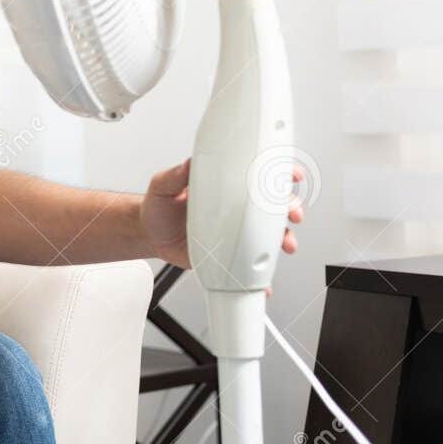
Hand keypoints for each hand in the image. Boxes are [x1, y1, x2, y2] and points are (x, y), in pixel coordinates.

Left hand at [139, 158, 304, 293]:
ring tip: (286, 244)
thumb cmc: (159, 208)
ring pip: (268, 235)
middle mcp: (235, 209)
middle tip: (292, 212)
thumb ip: (175, 176)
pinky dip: (261, 274)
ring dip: (284, 239)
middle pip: (271, 206)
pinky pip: (250, 264)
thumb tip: (188, 163)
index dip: (278, 173)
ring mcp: (235, 233)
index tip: (291, 174)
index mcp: (224, 187)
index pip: (256, 176)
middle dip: (290, 208)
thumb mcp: (163, 186)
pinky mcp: (229, 256)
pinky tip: (265, 280)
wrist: (149, 236)